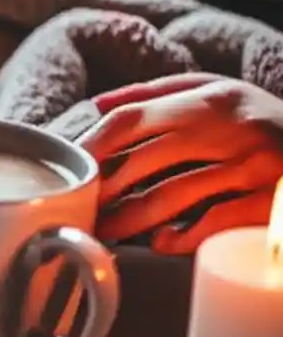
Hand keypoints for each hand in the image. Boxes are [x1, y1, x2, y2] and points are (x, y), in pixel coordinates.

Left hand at [77, 73, 282, 254]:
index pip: (134, 117)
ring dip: (130, 220)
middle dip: (105, 189)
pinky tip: (160, 243)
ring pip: (173, 195)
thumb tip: (97, 105)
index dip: (96, 144)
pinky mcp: (271, 203)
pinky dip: (180, 236)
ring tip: (107, 232)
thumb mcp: (222, 93)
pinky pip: (213, 224)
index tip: (73, 168)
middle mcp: (232, 128)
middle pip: (145, 159)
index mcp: (213, 98)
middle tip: (81, 209)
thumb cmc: (265, 121)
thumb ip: (159, 94)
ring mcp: (254, 167)